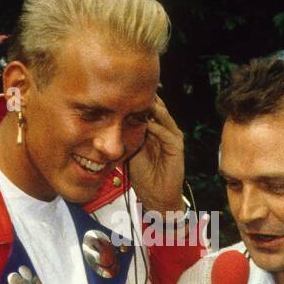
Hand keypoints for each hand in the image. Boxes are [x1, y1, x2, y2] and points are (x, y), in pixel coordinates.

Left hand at [129, 95, 185, 214]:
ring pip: (163, 116)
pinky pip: (167, 133)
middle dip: (144, 98)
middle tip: (130, 88)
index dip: (135, 98)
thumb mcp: (129, 150)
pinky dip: (157, 126)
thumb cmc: (142, 175)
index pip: (145, 107)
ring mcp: (171, 136)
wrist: (156, 196)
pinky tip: (148, 122)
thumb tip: (106, 123)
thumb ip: (124, 136)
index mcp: (153, 128)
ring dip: (151, 108)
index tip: (120, 89)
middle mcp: (164, 129)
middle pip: (156, 107)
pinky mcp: (176, 147)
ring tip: (140, 100)